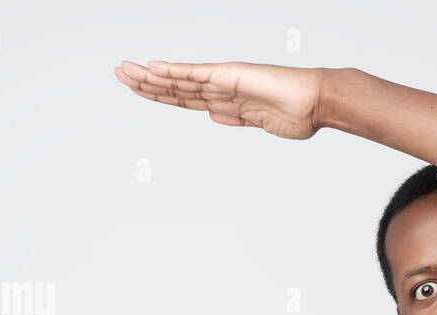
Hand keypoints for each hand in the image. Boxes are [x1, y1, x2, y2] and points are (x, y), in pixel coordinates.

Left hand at [113, 59, 327, 139]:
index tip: (139, 90)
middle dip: (146, 83)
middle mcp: (221, 89)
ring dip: (150, 76)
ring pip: (180, 79)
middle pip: (176, 86)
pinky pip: (197, 74)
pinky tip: (153, 67)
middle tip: (119, 74)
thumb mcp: (260, 124)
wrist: (316, 104)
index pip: (185, 98)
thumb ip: (237, 119)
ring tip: (125, 70)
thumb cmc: (298, 114)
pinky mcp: (231, 76)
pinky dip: (174, 71)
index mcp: (227, 102)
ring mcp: (225, 81)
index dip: (161, 95)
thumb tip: (214, 117)